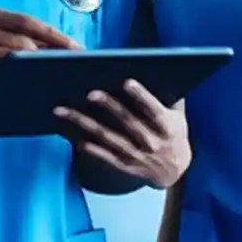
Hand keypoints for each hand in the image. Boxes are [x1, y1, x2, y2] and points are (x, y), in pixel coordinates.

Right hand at [0, 8, 80, 100]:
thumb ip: (23, 45)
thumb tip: (64, 52)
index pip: (31, 22)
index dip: (56, 35)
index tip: (79, 49)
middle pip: (26, 36)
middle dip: (53, 51)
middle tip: (74, 65)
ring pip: (15, 53)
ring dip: (38, 66)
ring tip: (59, 77)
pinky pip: (0, 72)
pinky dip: (18, 80)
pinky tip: (34, 89)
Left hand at [55, 79, 189, 188]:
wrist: (175, 171)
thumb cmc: (173, 133)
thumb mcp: (178, 115)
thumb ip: (169, 96)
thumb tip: (155, 70)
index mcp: (168, 126)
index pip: (154, 109)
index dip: (141, 96)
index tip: (126, 81)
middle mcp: (153, 142)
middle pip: (128, 122)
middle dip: (109, 106)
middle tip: (90, 92)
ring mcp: (138, 156)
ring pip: (110, 138)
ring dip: (86, 124)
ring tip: (63, 110)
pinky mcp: (125, 166)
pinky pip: (106, 157)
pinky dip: (93, 149)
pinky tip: (76, 138)